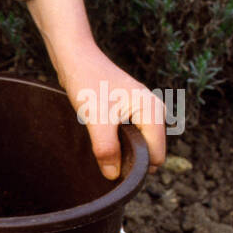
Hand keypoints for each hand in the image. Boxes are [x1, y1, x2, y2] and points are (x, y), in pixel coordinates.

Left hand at [55, 46, 167, 179]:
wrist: (76, 58)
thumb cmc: (87, 84)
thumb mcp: (96, 119)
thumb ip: (107, 148)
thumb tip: (114, 174)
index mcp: (153, 112)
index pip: (156, 155)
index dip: (137, 167)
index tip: (113, 168)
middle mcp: (154, 110)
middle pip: (150, 151)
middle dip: (131, 160)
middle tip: (104, 158)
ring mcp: (143, 110)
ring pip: (139, 143)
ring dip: (123, 151)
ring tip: (101, 147)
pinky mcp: (130, 110)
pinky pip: (130, 135)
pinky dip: (118, 142)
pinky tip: (101, 139)